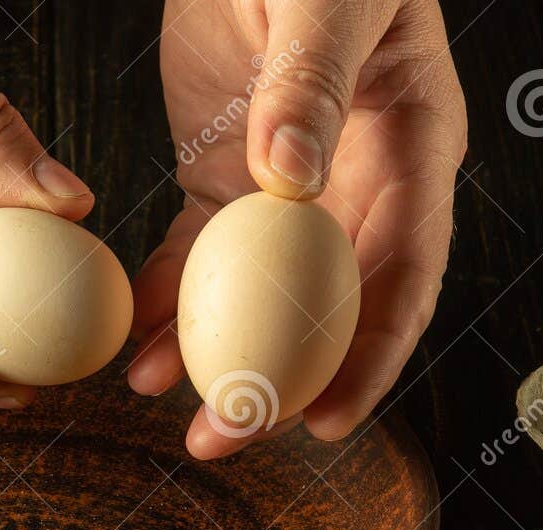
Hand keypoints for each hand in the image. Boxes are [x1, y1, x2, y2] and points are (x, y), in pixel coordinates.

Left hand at [129, 0, 466, 457]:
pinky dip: (164, 296)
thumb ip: (313, 83)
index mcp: (410, 147)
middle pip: (327, 307)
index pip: (405, 271)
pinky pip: (195, 253)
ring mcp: (287, 189)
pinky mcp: (223, 176)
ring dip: (208, 351)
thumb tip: (289, 184)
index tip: (328, 421)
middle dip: (278, 383)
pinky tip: (131, 337)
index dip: (373, 355)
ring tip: (158, 399)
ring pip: (253, 295)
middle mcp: (356, 183)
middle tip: (224, 434)